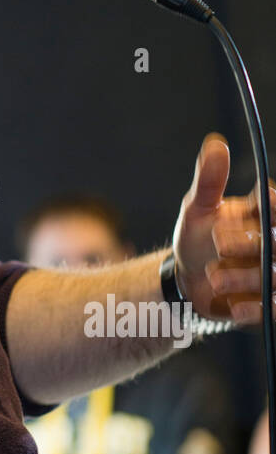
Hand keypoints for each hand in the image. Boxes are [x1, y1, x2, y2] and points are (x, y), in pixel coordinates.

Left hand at [172, 132, 275, 323]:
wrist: (186, 282)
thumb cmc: (197, 239)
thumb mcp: (197, 209)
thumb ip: (209, 181)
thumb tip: (215, 144)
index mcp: (264, 215)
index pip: (275, 206)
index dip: (272, 207)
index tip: (262, 204)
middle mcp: (273, 244)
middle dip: (251, 243)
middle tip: (219, 242)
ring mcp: (273, 275)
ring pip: (274, 276)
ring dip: (245, 278)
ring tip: (213, 277)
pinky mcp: (268, 304)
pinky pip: (272, 308)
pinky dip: (256, 310)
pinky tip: (234, 309)